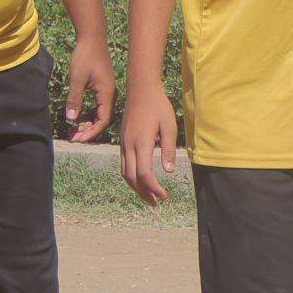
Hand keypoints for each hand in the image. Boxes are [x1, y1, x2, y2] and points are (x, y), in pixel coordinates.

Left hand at [64, 48, 117, 142]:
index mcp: (107, 94)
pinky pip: (96, 107)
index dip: (91, 132)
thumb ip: (74, 99)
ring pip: (98, 115)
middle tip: (71, 138)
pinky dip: (87, 115)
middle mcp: (109, 96)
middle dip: (87, 131)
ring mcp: (106, 93)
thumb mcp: (77, 78)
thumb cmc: (85, 56)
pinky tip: (76, 119)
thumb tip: (71, 119)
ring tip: (71, 132)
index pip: (102, 121)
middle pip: (100, 120)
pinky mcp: (101, 89)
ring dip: (86, 124)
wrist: (92, 39)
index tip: (79, 139)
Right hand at [118, 81, 180, 206]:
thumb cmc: (158, 105)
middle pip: (131, 178)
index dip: (153, 188)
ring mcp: (123, 143)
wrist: (140, 89)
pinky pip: (123, 164)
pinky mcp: (122, 141)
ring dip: (135, 187)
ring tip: (148, 196)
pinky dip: (130, 176)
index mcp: (141, 142)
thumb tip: (169, 171)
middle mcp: (129, 145)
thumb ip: (169, 149)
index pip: (144, 174)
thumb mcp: (169, 126)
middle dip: (143, 193)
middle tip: (156, 203)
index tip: (164, 196)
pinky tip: (139, 180)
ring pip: (124, 172)